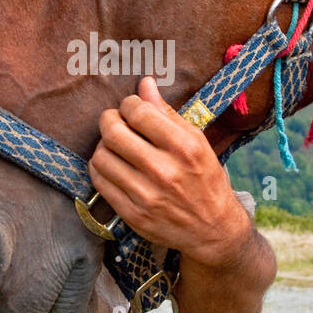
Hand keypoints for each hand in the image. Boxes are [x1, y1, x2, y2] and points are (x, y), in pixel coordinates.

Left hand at [87, 76, 252, 265]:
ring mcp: (146, 195)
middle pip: (113, 132)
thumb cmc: (205, 180)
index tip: (131, 108)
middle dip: (108, 119)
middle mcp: (164, 171)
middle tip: (114, 120)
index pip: (138, 112)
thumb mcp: (196, 142)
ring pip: (101, 156)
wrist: (212, 229)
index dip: (128, 104)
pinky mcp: (132, 214)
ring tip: (114, 145)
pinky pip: (99, 182)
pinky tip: (112, 164)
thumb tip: (145, 83)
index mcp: (184, 148)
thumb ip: (167, 113)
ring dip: (103, 144)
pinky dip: (100, 167)